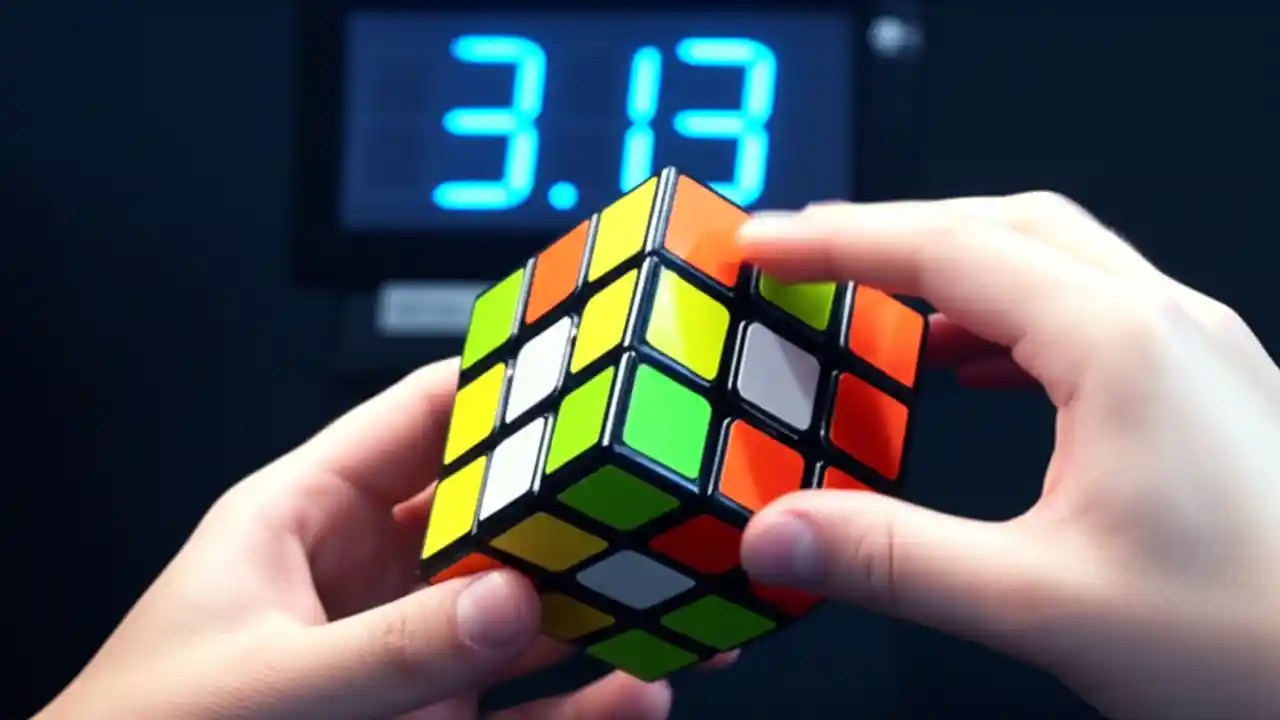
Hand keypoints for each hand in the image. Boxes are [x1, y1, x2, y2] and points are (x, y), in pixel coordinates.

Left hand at [36, 361, 684, 718]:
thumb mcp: (262, 684)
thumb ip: (386, 647)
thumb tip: (507, 601)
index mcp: (309, 514)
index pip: (424, 418)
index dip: (507, 386)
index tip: (594, 370)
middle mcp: (373, 574)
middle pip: (498, 512)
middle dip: (581, 506)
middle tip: (660, 499)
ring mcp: (408, 650)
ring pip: (526, 605)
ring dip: (602, 602)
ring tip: (677, 599)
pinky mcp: (431, 719)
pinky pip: (525, 702)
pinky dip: (584, 697)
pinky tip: (637, 688)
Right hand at [734, 193, 1279, 718]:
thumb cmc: (1254, 641)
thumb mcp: (1043, 604)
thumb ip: (893, 560)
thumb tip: (781, 532)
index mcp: (1123, 348)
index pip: (948, 250)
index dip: (839, 242)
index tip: (767, 245)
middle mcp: (1168, 327)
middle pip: (1002, 229)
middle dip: (890, 234)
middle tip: (806, 258)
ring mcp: (1197, 353)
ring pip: (1052, 263)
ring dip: (954, 271)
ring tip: (877, 309)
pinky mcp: (1208, 392)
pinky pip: (1089, 314)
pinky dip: (1009, 319)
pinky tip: (978, 369)